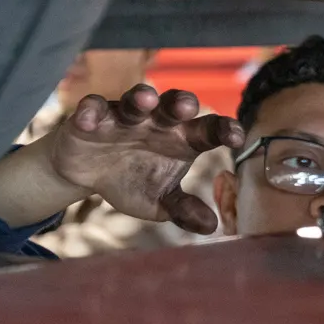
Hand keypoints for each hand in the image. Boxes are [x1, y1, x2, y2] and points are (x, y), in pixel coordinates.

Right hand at [43, 85, 244, 233]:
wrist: (87, 174)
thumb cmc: (132, 181)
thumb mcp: (158, 200)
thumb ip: (183, 209)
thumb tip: (211, 226)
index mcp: (182, 139)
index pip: (209, 130)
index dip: (224, 130)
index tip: (236, 139)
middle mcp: (158, 121)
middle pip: (175, 105)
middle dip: (181, 103)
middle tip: (187, 108)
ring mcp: (126, 116)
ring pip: (137, 99)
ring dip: (141, 97)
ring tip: (146, 100)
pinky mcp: (93, 116)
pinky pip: (93, 108)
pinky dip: (90, 112)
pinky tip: (89, 121)